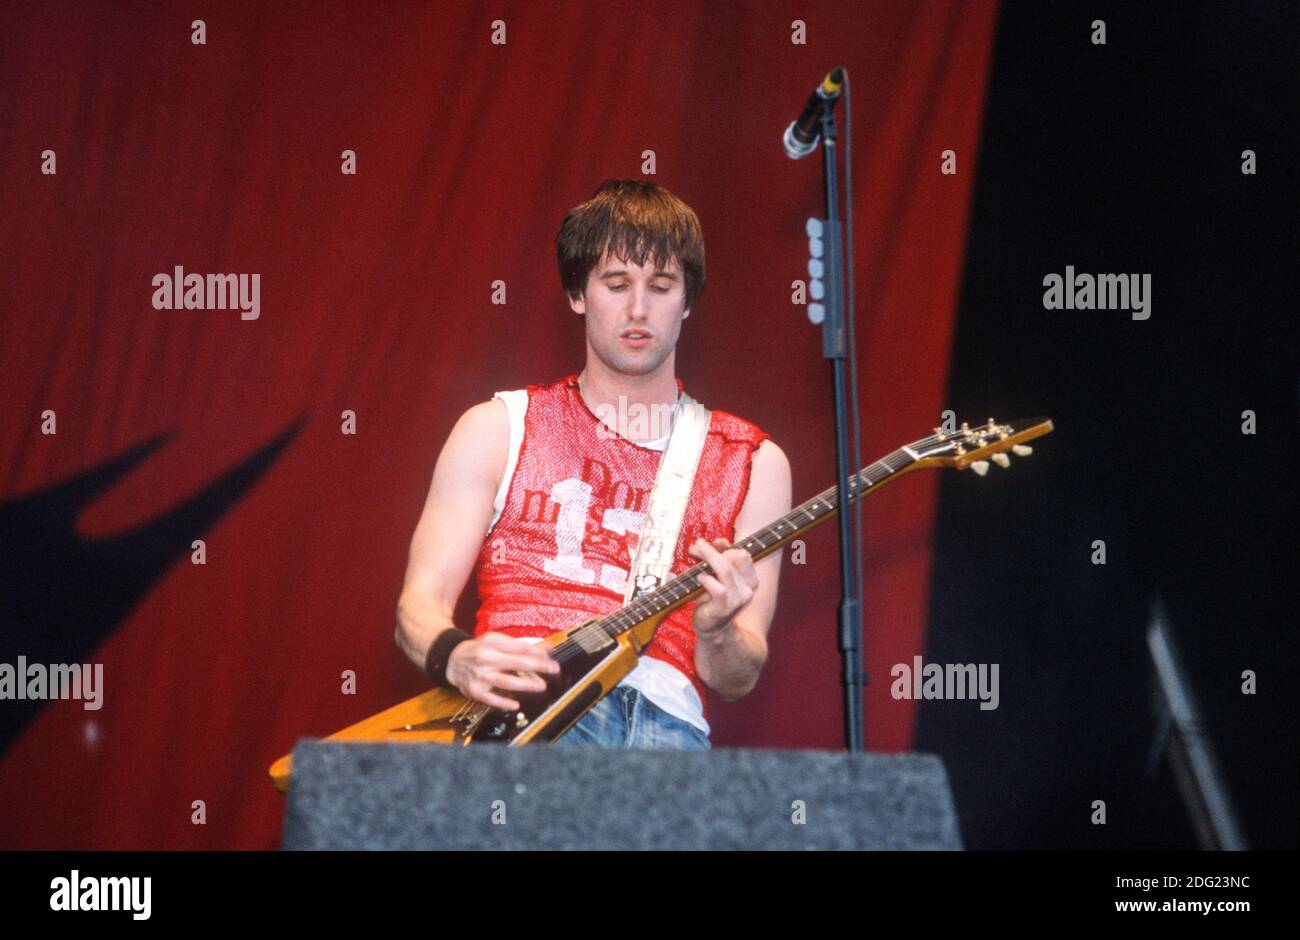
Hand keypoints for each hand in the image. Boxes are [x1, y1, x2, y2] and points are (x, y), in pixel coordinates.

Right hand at [445, 632, 560, 711]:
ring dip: (524, 685)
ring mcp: (480, 676)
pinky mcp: (475, 691)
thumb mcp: (495, 641)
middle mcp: (486, 659)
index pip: (518, 647)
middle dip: (536, 666)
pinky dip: (503, 703)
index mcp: (492, 644)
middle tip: (553, 669)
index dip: (536, 652)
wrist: (452, 661)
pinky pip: (491, 699)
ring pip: (505, 682)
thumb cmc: (480, 650)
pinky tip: (516, 705)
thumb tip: (546, 649)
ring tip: (541, 686)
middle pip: (515, 662)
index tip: (551, 657)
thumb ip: (519, 645)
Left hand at [688, 537, 758, 637]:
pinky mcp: (724, 607)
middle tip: (697, 546)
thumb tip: (720, 541)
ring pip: (725, 569)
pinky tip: (699, 577)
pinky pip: (717, 588)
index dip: (727, 546)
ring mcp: (737, 599)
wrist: (712, 628)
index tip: (712, 544)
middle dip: (713, 549)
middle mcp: (747, 589)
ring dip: (708, 557)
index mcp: (750, 580)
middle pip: (734, 557)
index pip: (743, 555)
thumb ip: (720, 557)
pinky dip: (706, 578)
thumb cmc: (712, 599)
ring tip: (695, 553)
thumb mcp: (718, 576)